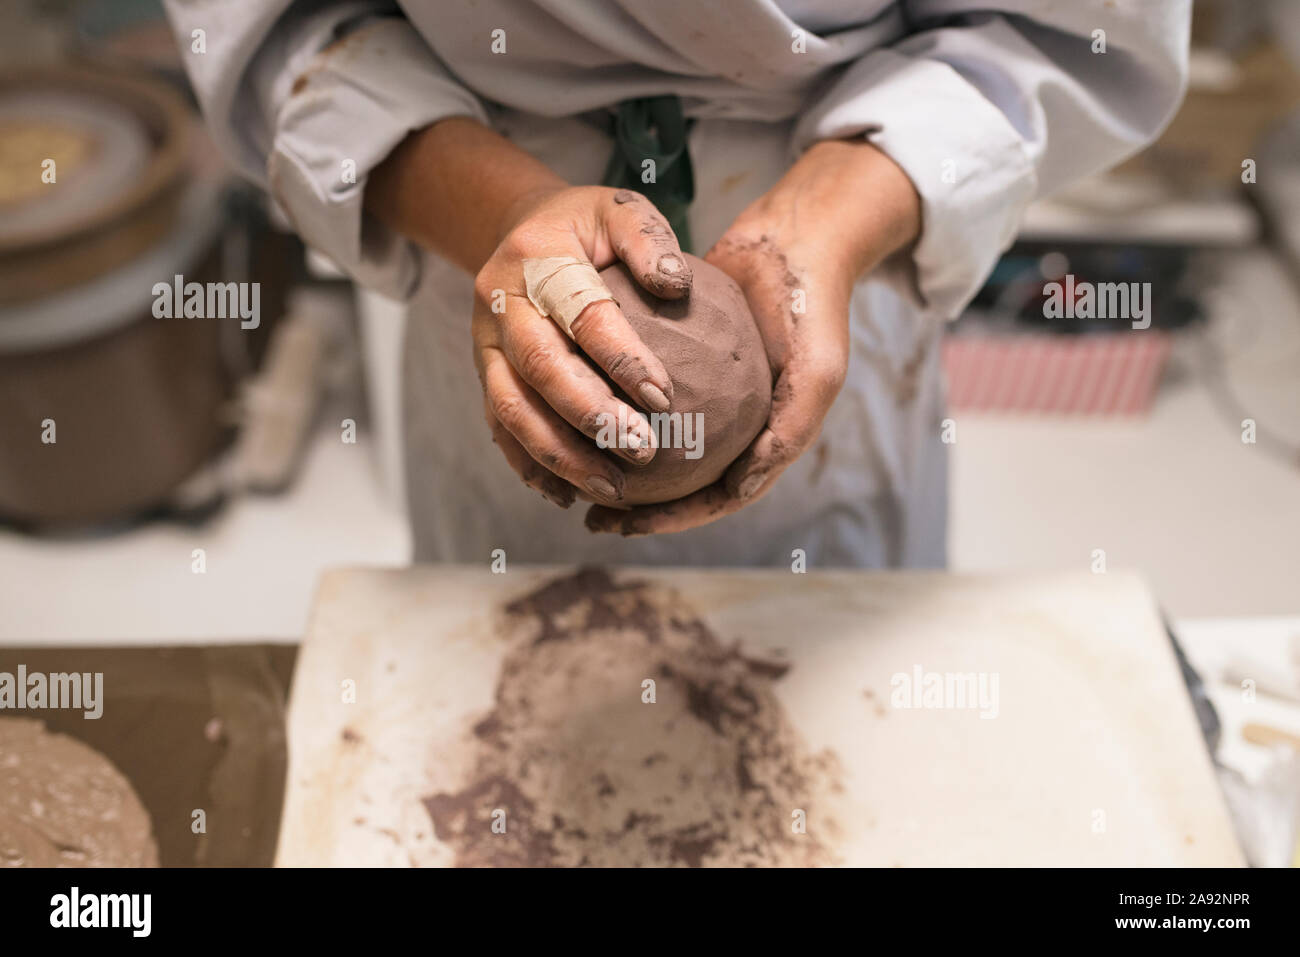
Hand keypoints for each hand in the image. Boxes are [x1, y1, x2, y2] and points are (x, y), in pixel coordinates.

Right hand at [471, 185, 695, 508]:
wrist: (519, 231)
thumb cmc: (586, 226)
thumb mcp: (620, 209)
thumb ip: (649, 240)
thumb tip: (675, 284)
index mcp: (537, 258)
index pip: (582, 314)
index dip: (621, 358)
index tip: (664, 397)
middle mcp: (501, 303)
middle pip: (540, 370)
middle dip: (591, 418)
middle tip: (642, 451)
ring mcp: (486, 344)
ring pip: (512, 409)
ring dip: (560, 456)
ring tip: (611, 488)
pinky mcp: (484, 375)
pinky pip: (500, 428)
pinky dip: (530, 467)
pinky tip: (567, 496)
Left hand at [586, 138, 920, 534]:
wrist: (797, 237)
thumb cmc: (813, 307)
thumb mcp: (816, 373)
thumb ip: (788, 433)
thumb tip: (738, 492)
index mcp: (762, 441)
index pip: (712, 498)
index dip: (669, 519)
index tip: (620, 526)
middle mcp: (730, 423)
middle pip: (676, 479)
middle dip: (633, 503)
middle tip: (586, 513)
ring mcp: (704, 391)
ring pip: (652, 435)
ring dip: (614, 455)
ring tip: (571, 464)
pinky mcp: (680, 356)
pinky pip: (639, 384)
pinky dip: (610, 396)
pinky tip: (574, 399)